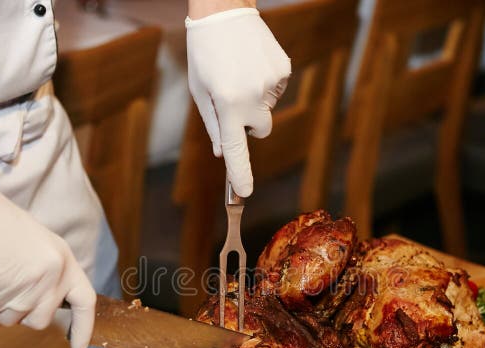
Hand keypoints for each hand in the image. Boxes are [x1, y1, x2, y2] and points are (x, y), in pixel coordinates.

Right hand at [0, 166, 95, 347]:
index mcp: (64, 260)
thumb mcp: (34, 245)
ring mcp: (31, 283)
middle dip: (18, 312)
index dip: (83, 327)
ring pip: (12, 319)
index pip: (85, 301)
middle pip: (41, 320)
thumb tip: (42, 304)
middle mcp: (54, 274)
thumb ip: (45, 273)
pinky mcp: (5, 289)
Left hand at [186, 8, 290, 196]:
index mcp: (228, 104)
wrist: (224, 11)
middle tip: (233, 100)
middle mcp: (253, 97)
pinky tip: (252, 63)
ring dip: (255, 97)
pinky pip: (276, 89)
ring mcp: (272, 83)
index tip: (244, 193)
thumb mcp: (200, 90)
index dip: (240, 173)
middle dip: (250, 123)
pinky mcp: (284, 70)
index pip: (236, 148)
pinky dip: (265, 82)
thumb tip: (223, 152)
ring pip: (267, 107)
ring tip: (240, 71)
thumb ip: (213, 124)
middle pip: (260, 129)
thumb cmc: (205, 52)